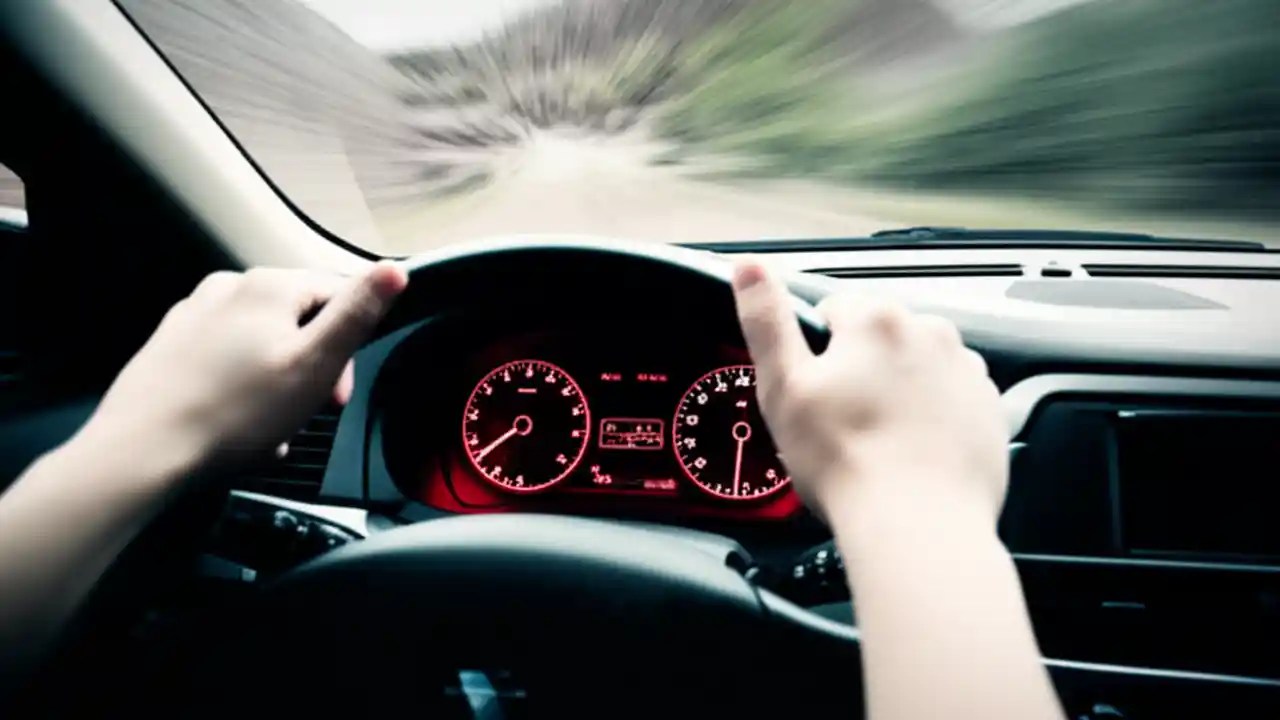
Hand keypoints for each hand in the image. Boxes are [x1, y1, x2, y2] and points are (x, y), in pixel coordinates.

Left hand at [79, 263, 407, 481]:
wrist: (144, 450)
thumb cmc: (235, 414)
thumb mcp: (316, 365)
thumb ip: (358, 313)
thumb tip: (394, 269)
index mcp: (270, 286)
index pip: (340, 296)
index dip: (351, 347)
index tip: (339, 394)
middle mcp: (230, 287)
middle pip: (300, 321)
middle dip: (313, 369)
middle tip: (308, 415)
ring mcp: (196, 314)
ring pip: (263, 344)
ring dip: (279, 384)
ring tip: (269, 428)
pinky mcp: (172, 344)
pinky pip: (228, 362)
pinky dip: (243, 389)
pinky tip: (240, 425)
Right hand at [731, 259, 1005, 531]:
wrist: (918, 526)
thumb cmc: (847, 463)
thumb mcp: (783, 387)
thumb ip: (765, 319)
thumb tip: (747, 265)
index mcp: (877, 319)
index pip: (834, 312)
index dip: (815, 353)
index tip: (813, 392)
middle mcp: (930, 333)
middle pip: (879, 339)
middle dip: (859, 370)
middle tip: (841, 422)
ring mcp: (966, 372)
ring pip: (916, 368)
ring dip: (898, 391)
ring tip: (878, 442)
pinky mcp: (988, 410)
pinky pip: (951, 401)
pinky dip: (932, 418)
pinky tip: (910, 451)